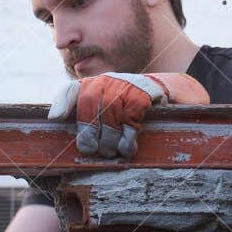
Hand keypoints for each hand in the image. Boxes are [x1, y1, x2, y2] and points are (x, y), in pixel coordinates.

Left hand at [47, 72, 209, 158]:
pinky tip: (128, 146)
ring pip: (109, 111)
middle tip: (94, 151)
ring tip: (114, 152)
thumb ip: (94, 120)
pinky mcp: (145, 91)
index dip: (63, 102)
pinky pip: (130, 113)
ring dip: (110, 137)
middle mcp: (109, 79)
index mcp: (98, 84)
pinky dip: (128, 134)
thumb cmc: (140, 109)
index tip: (55, 119)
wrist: (175, 93)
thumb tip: (68, 131)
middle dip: (89, 130)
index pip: (75, 90)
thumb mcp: (115, 113)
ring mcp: (127, 83)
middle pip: (89, 103)